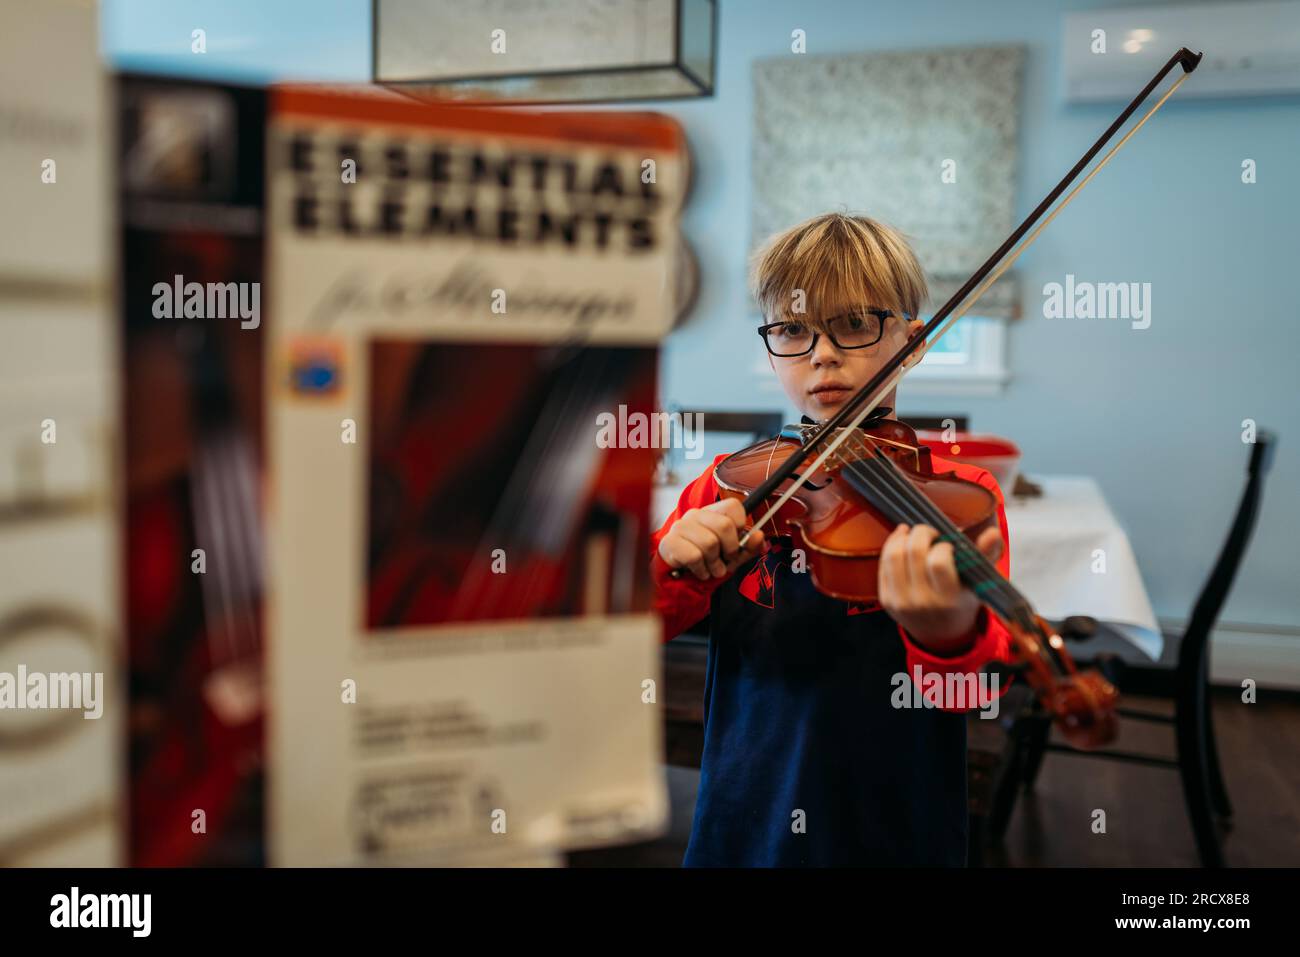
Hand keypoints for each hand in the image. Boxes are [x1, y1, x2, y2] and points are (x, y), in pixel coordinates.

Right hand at [658, 499, 766, 580]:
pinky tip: (698, 571)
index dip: (740, 525)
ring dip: (714, 564)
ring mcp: (680, 527)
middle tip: (726, 560)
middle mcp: (695, 515)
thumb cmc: (707, 562)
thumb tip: (759, 536)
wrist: (679, 578)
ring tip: (711, 568)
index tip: (737, 540)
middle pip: (724, 525)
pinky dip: (701, 570)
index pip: (733, 505)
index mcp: (712, 513)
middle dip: (730, 550)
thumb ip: (749, 547)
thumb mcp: (733, 555)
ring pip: (709, 543)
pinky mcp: (669, 542)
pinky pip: (694, 556)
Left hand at [879, 524, 1003, 653]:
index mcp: (949, 600)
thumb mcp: (978, 583)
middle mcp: (923, 603)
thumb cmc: (961, 602)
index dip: (942, 546)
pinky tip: (901, 540)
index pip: (938, 563)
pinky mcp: (886, 600)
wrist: (940, 635)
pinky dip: (891, 546)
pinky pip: (883, 565)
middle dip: (922, 533)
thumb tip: (993, 532)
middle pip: (914, 553)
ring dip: (902, 537)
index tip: (948, 545)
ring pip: (894, 556)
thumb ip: (986, 556)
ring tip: (913, 533)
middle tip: (930, 532)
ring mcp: (901, 603)